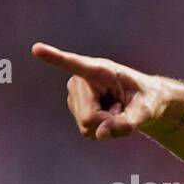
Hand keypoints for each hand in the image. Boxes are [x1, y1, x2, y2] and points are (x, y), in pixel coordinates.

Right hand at [31, 42, 165, 140]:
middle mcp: (80, 80)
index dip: (55, 58)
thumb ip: (127, 123)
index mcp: (100, 70)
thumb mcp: (146, 112)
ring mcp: (74, 94)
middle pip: (89, 117)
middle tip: (121, 108)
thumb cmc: (147, 100)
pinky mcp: (74, 107)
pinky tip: (107, 115)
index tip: (36, 49)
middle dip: (108, 121)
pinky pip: (87, 131)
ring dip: (105, 124)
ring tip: (115, 109)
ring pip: (86, 126)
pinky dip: (101, 129)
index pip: (75, 64)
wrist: (143, 102)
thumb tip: (98, 135)